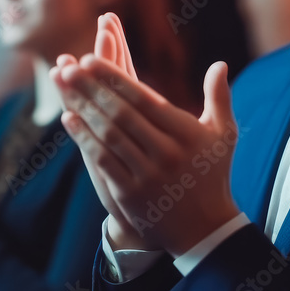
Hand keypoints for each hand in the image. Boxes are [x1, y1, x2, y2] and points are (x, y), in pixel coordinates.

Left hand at [54, 13, 240, 255]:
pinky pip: (103, 161)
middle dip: (93, 88)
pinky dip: (84, 139)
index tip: (90, 60)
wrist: (205, 230)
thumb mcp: (223, 135)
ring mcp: (148, 175)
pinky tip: (69, 120)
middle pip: (122, 113)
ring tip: (66, 87)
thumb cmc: (212, 174)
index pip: (143, 99)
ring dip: (84, 109)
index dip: (114, 78)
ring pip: (109, 135)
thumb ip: (219, 97)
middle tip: (70, 67)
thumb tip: (220, 63)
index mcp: (186, 133)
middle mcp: (167, 152)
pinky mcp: (131, 195)